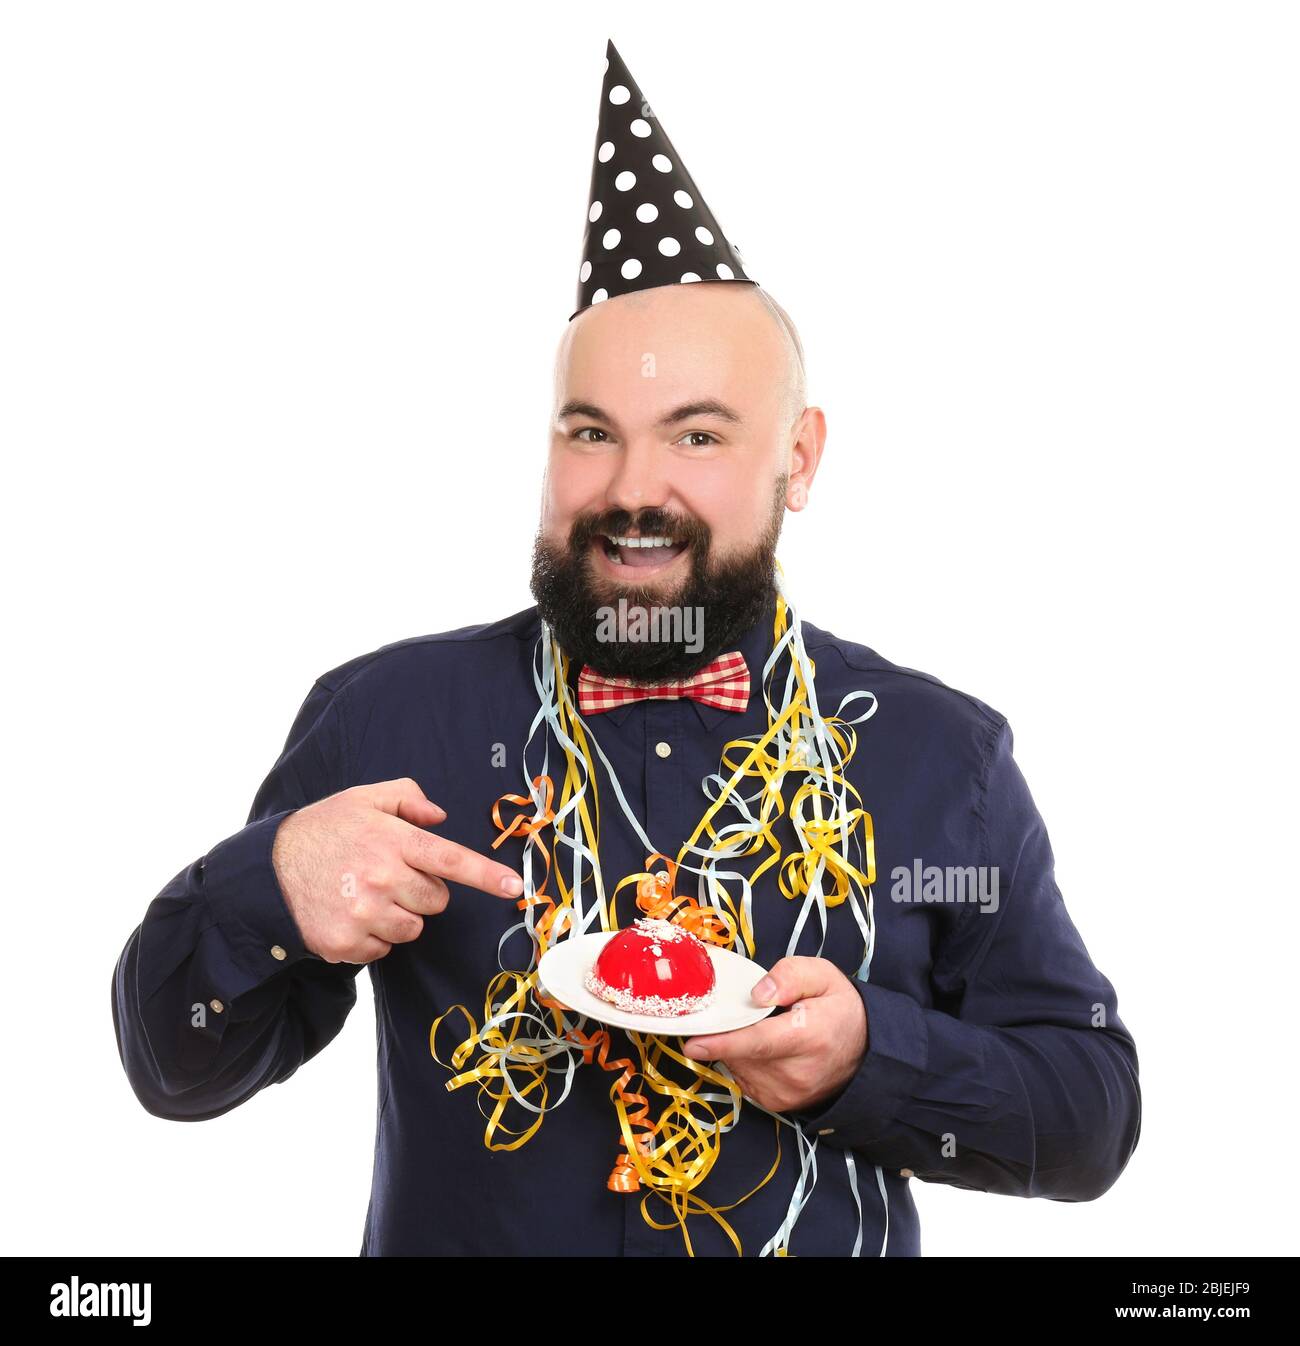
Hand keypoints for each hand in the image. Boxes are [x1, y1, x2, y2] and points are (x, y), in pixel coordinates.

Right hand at [271, 777, 523, 964]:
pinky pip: (384, 950)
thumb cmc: (323, 830)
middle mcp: (382, 879)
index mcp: (393, 841)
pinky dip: (373, 937)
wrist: (265, 872)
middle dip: (421, 891)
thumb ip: (408, 797)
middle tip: (388, 875)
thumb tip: (440, 817)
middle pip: (437, 901)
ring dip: (398, 916)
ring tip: (365, 895)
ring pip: (413, 929)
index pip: (451, 859)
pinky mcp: (346, 944)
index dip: (486, 875)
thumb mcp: (364, 798)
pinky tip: (349, 914)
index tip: (513, 887)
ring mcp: (363, 915)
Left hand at [681, 956, 867, 1112]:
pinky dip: (744, 1061)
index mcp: (809, 1036)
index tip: (693, 1043)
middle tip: (746, 1012)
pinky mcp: (779, 1104)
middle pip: (742, 1052)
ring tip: (764, 1029)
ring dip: (737, 1046)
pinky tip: (763, 1049)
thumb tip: (757, 993)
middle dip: (731, 1030)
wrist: (865, 1051)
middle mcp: (797, 1072)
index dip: (723, 1042)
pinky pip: (744, 1078)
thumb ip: (789, 976)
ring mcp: (788, 1094)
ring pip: (738, 1066)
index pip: (759, 1042)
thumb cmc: (838, 1007)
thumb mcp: (822, 975)